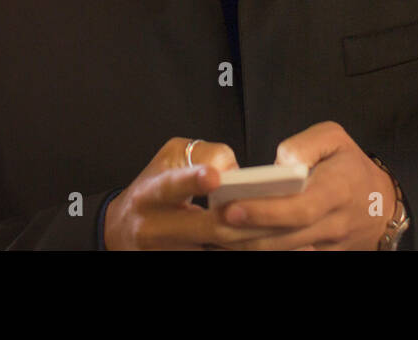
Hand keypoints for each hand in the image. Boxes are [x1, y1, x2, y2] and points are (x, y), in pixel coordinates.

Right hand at [103, 137, 290, 249]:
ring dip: (254, 243)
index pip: (172, 186)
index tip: (216, 178)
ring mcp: (170, 252)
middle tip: (279, 210)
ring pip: (217, 250)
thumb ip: (202, 155)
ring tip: (294, 237)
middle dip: (245, 220)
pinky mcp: (183, 262)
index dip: (193, 182)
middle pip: (208, 228)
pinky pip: (217, 258)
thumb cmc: (154, 185)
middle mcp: (156, 228)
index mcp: (151, 194)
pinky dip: (248, 253)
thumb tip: (237, 169)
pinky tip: (276, 249)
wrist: (123, 230)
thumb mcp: (169, 158)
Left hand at [217, 121, 395, 249]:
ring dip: (250, 246)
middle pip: (287, 237)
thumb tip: (281, 163)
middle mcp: (334, 222)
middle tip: (215, 223)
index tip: (233, 208)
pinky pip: (292, 257)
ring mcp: (329, 245)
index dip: (266, 212)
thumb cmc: (350, 166)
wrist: (382, 204)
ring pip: (286, 252)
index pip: (301, 208)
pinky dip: (264, 252)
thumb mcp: (335, 138)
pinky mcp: (323, 256)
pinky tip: (236, 244)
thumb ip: (306, 144)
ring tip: (216, 235)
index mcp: (338, 188)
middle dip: (247, 233)